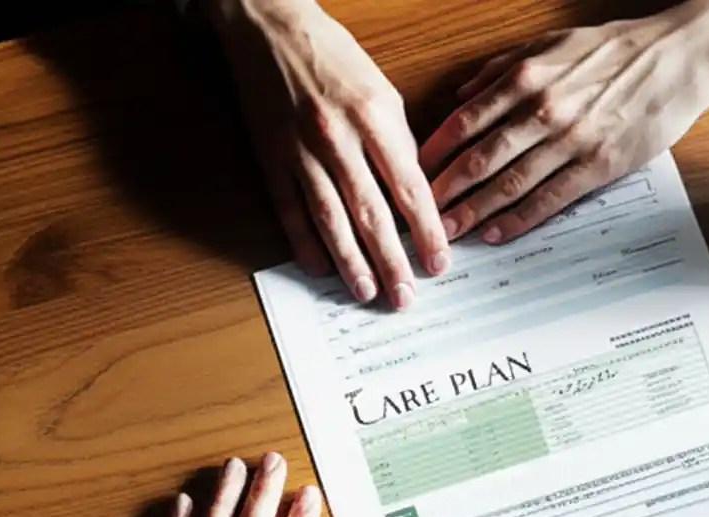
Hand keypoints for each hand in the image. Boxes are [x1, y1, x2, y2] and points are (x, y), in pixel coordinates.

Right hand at [210, 0, 449, 308]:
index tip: (438, 263)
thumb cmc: (334, 58)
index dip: (426, 231)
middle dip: (392, 261)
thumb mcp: (382, 91)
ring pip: (330, 218)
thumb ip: (399, 143)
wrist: (270, 26)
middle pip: (372, 213)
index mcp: (375, 117)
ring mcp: (300, 150)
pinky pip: (290, 210)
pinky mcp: (270, 157)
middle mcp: (338, 136)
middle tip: (405, 298)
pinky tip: (320, 269)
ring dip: (350, 262)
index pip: (410, 188)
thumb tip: (414, 195)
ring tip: (366, 292)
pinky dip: (304, 243)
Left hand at [419, 0, 708, 244]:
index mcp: (526, 79)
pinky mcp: (597, 166)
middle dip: (444, 192)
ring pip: (508, 184)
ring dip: (473, 212)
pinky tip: (495, 233)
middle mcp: (542, 111)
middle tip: (418, 216)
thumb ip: (500, 70)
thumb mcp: (549, 45)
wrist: (676, 58)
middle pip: (478, 160)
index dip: (432, 154)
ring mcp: (570, 142)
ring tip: (447, 232)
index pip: (464, 123)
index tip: (411, 174)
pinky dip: (518, 219)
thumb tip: (461, 95)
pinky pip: (549, 199)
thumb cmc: (613, 50)